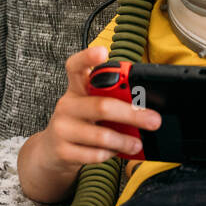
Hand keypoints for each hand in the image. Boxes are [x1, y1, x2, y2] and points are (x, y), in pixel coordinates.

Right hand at [40, 46, 161, 172]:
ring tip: (138, 143)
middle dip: (132, 114)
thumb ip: (112, 100)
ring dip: (125, 140)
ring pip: (101, 135)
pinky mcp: (63, 151)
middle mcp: (67, 106)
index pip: (76, 67)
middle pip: (102, 106)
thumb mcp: (92, 107)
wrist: (52, 152)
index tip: (102, 51)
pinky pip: (94, 154)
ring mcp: (63, 129)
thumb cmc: (80, 124)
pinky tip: (114, 151)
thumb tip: (144, 106)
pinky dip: (110, 154)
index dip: (87, 58)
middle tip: (153, 120)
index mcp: (76, 89)